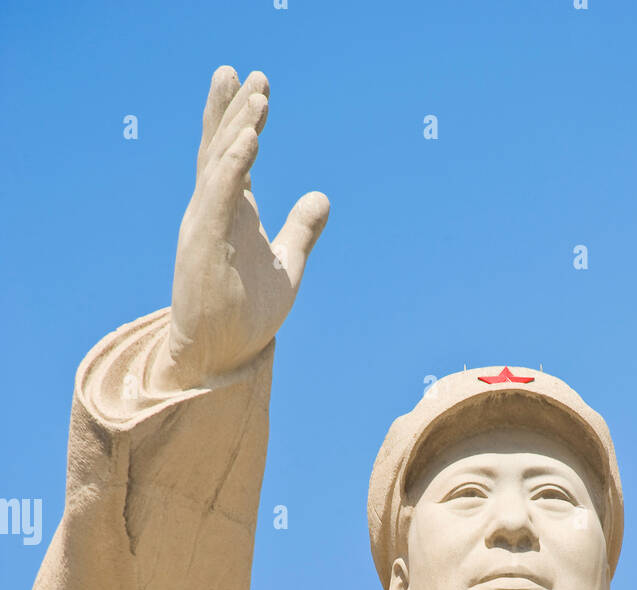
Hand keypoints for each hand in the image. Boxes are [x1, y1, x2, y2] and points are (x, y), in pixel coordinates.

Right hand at [151, 66, 328, 391]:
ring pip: (218, 164)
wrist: (221, 357)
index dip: (245, 120)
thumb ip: (301, 230)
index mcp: (231, 213)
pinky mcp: (202, 244)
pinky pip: (217, 196)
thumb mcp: (287, 266)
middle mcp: (213, 211)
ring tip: (257, 97)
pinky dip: (232, 165)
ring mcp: (204, 225)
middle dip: (233, 109)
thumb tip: (322, 198)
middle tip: (249, 73)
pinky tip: (249, 139)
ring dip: (235, 127)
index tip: (260, 87)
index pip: (234, 155)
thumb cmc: (246, 315)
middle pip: (220, 148)